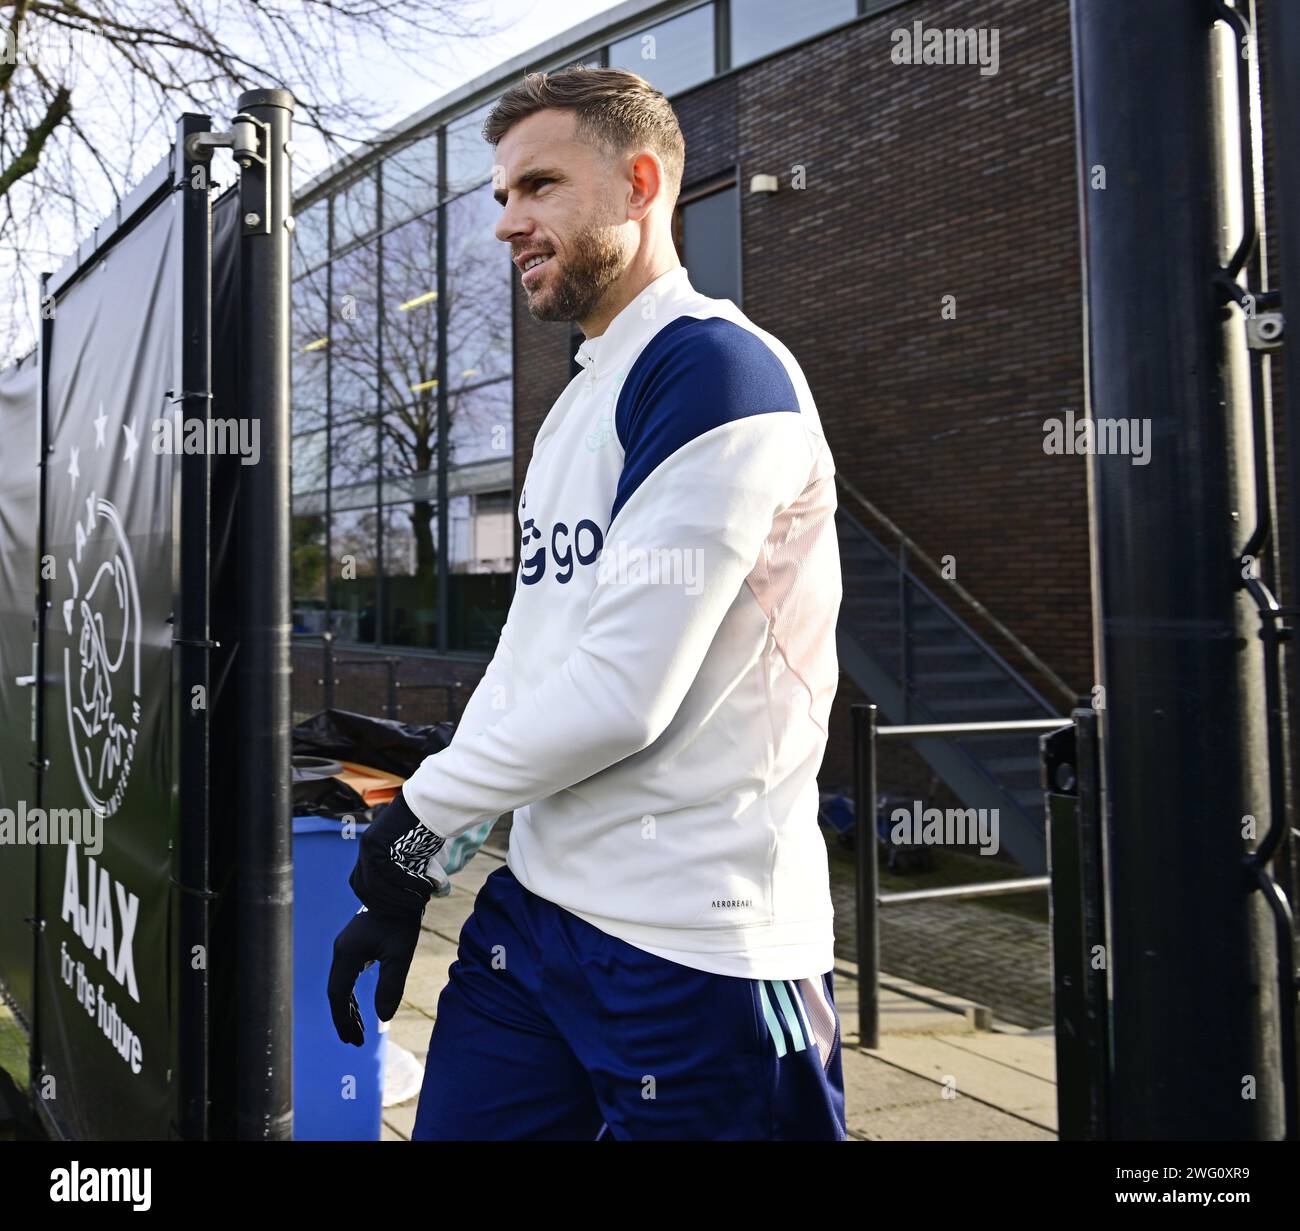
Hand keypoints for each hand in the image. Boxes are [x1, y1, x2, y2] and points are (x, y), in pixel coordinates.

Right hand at [327, 906, 420, 1045]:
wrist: (400, 893)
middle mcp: (341, 951)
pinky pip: (346, 975)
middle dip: (344, 1018)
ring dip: (347, 1008)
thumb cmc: (402, 922)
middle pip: (336, 992)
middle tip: (355, 1041)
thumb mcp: (401, 955)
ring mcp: (345, 947)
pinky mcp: (353, 945)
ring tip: (358, 1029)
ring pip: (340, 985)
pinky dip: (350, 994)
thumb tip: (383, 1017)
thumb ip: (391, 985)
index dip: (344, 1019)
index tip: (352, 1039)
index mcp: (348, 954)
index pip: (338, 995)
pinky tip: (358, 1007)